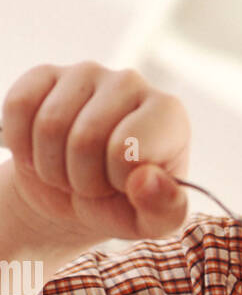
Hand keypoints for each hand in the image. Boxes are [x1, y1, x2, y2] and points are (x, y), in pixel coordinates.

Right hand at [1, 60, 190, 251]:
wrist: (78, 196)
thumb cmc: (122, 204)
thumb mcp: (152, 222)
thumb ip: (165, 209)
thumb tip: (146, 179)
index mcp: (169, 114)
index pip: (126, 149)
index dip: (114, 180)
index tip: (123, 184)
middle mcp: (132, 82)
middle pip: (84, 138)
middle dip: (81, 179)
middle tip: (93, 184)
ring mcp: (88, 72)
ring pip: (49, 125)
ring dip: (52, 167)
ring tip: (71, 170)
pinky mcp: (47, 74)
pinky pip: (19, 106)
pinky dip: (23, 145)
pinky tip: (42, 151)